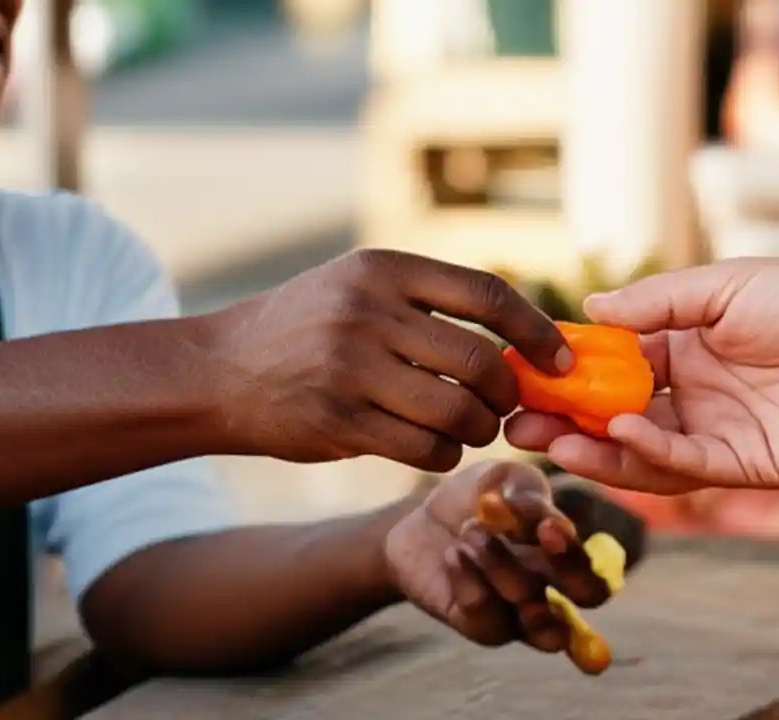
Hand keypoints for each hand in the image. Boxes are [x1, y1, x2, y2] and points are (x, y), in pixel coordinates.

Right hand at [210, 250, 570, 470]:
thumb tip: (519, 338)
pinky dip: (445, 453)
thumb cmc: (305, 329)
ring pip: (458, 410)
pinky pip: (425, 447)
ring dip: (478, 428)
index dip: (536, 330)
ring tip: (470, 426)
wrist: (219, 371)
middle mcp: (369, 312)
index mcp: (383, 269)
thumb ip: (426, 301)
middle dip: (507, 392)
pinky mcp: (341, 421)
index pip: (487, 294)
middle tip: (504, 404)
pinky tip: (436, 446)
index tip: (559, 359)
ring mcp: (352, 368)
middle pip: (481, 359)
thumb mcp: (357, 287)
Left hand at [385, 462, 610, 651]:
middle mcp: (545, 597)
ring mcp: (511, 617)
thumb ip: (531, 497)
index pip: (595, 584)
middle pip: (580, 607)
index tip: (550, 527)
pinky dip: (470, 582)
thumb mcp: (506, 481)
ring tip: (469, 531)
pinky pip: (485, 620)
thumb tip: (551, 523)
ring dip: (502, 568)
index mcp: (563, 563)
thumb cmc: (476, 497)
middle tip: (534, 537)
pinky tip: (453, 553)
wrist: (419, 515)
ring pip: (531, 617)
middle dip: (563, 574)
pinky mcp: (473, 624)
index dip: (581, 562)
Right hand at [507, 258, 778, 492]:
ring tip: (544, 438)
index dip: (570, 371)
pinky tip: (613, 432)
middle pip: (615, 413)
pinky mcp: (744, 467)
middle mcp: (697, 393)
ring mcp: (717, 433)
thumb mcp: (721, 287)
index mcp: (689, 346)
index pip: (614, 364)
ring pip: (640, 448)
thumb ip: (655, 303)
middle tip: (514, 420)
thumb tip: (590, 310)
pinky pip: (683, 465)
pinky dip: (645, 452)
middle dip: (564, 419)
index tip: (524, 371)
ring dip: (591, 446)